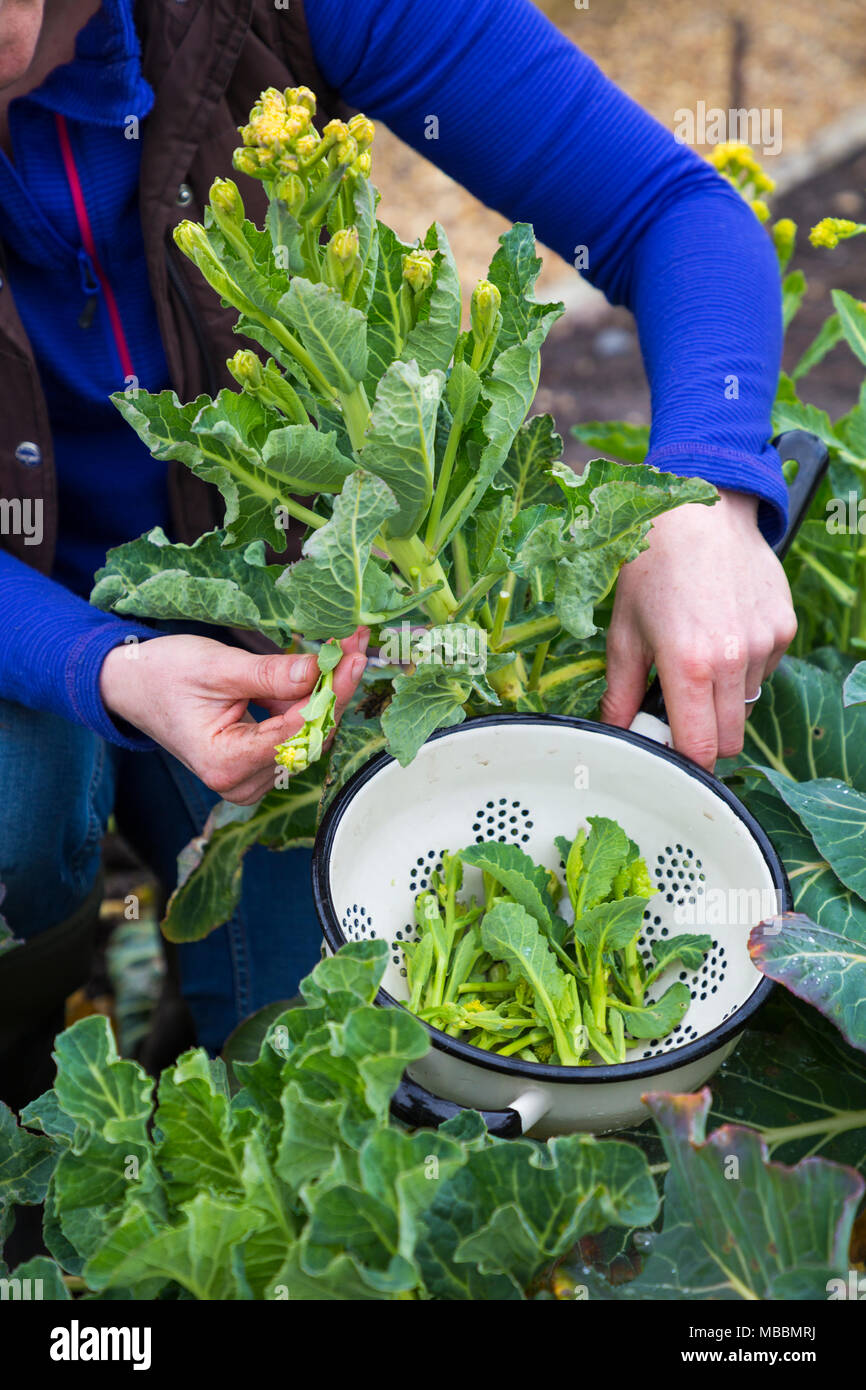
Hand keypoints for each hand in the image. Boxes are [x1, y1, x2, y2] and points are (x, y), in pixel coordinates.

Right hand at [99, 629, 368, 803]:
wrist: (132, 686)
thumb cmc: (164, 675)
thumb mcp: (217, 667)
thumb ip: (269, 674)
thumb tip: (318, 671)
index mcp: (225, 763)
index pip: (295, 730)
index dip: (330, 692)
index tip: (354, 657)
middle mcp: (240, 782)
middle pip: (308, 737)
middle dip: (334, 689)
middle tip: (357, 646)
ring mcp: (249, 778)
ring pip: (307, 735)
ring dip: (326, 692)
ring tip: (345, 649)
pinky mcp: (256, 764)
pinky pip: (294, 734)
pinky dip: (308, 700)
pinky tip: (324, 668)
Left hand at [601, 489, 796, 769]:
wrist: (699, 512)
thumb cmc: (652, 569)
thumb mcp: (623, 632)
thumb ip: (620, 693)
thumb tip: (615, 734)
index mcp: (689, 665)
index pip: (700, 750)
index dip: (684, 762)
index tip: (668, 754)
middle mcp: (733, 659)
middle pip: (729, 739)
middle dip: (704, 737)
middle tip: (678, 710)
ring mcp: (764, 644)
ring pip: (746, 705)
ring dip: (723, 698)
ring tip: (698, 655)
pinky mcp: (784, 628)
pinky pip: (764, 672)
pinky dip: (743, 667)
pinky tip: (721, 632)